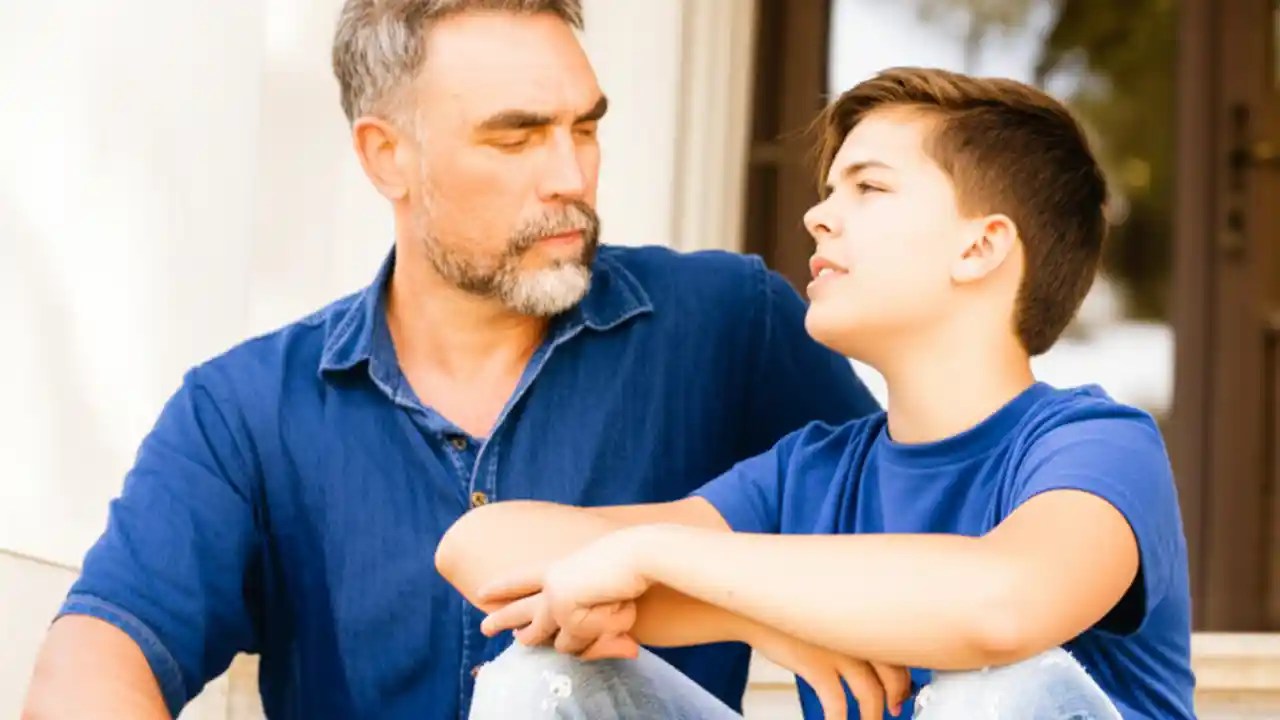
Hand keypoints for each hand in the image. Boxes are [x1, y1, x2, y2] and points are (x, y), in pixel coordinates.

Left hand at [479, 527, 656, 655]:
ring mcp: (554, 598)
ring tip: (544, 640)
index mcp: (557, 568)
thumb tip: (574, 637)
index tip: (481, 592)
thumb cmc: (629, 564)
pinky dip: (592, 640)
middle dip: (499, 620)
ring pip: (545, 637)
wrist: (638, 553)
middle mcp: (550, 582)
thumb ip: (588, 612)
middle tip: (485, 628)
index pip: (522, 578)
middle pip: (518, 609)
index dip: (503, 586)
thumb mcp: (603, 591)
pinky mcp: (563, 612)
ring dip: (559, 641)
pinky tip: (608, 618)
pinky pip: (574, 644)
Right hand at [749, 624, 912, 718]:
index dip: (905, 676)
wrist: (755, 608)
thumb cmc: (790, 613)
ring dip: (872, 716)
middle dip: (896, 697)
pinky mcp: (816, 667)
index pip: (901, 651)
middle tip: (892, 710)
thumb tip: (867, 653)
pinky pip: (837, 704)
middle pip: (893, 675)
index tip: (902, 690)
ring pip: (870, 694)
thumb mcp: (828, 612)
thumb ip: (850, 627)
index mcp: (865, 618)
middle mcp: (858, 633)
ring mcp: (838, 651)